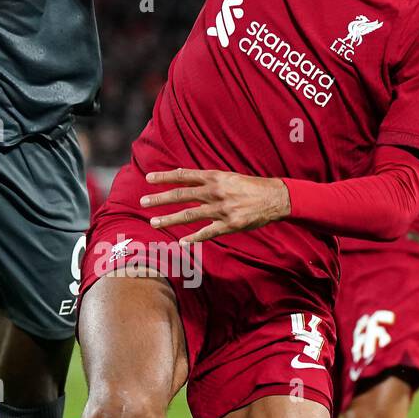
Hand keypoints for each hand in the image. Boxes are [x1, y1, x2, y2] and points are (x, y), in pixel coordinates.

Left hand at [140, 168, 290, 244]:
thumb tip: (184, 176)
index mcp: (215, 177)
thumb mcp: (228, 177)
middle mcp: (216, 191)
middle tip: (143, 201)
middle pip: (182, 194)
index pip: (185, 175)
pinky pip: (207, 232)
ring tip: (154, 222)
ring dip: (170, 218)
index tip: (148, 179)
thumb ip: (207, 179)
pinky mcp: (230, 224)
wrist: (275, 197)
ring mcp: (222, 209)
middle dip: (161, 198)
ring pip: (190, 214)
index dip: (166, 177)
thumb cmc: (250, 187)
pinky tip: (181, 241)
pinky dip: (194, 237)